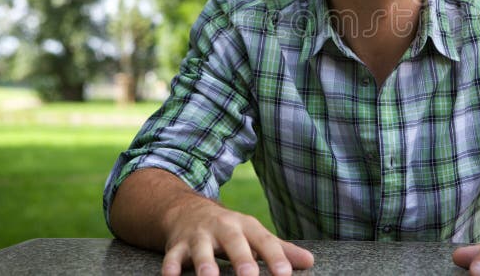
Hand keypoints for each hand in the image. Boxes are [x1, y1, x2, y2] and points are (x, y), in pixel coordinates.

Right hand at [160, 195, 313, 275]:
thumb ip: (279, 249)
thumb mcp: (253, 234)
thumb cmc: (229, 229)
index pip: (264, 241)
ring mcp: (198, 236)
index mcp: (246, 227)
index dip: (276, 257)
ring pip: (201, 249)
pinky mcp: (176, 245)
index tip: (285, 274)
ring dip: (204, 264)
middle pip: (234, 242)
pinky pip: (172, 256)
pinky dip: (170, 267)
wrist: (187, 210)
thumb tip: (309, 262)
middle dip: (242, 259)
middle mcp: (223, 228)